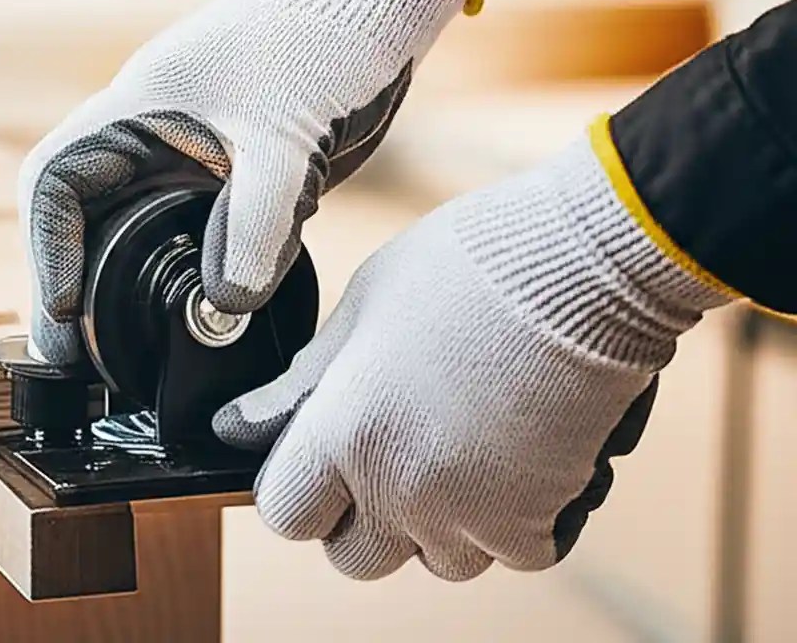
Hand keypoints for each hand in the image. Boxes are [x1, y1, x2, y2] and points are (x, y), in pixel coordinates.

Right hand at [17, 0, 484, 363]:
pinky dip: (165, 271)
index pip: (55, 182)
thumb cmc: (326, 44)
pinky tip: (181, 311)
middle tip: (77, 356)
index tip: (64, 306)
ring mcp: (183, 154)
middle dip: (68, 282)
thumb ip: (257, 226)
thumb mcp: (287, 144)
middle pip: (76, 214)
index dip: (47, 248)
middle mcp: (147, 134)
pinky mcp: (222, 175)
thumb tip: (226, 306)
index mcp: (136, 110)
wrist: (378, 15)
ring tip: (112, 352)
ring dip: (110, 283)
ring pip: (122, 226)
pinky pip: (174, 230)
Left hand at [212, 130, 731, 580]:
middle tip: (390, 458)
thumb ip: (301, 381)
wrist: (586, 267)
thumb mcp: (363, 304)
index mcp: (342, 430)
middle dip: (362, 518)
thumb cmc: (468, 265)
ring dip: (438, 524)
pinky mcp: (534, 523)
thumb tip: (242, 425)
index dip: (297, 490)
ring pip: (434, 562)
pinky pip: (509, 554)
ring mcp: (468, 514)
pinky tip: (515, 459)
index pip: (284, 514)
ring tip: (459, 449)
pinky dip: (512, 522)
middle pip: (354, 557)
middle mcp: (396, 488)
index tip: (317, 463)